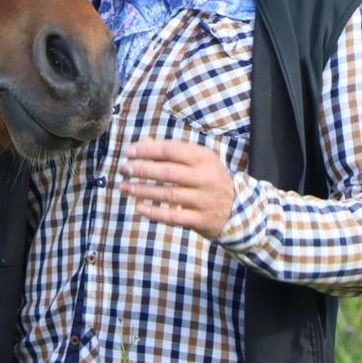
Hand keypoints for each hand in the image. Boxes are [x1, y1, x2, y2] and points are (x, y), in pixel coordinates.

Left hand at [118, 139, 236, 239]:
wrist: (237, 209)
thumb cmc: (208, 179)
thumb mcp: (198, 161)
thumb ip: (172, 152)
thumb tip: (143, 143)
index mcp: (203, 158)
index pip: (171, 150)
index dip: (147, 151)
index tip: (128, 153)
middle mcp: (206, 177)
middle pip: (168, 172)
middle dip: (142, 170)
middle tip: (123, 169)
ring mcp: (204, 199)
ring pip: (168, 194)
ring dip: (142, 191)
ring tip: (124, 188)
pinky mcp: (202, 219)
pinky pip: (174, 216)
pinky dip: (155, 212)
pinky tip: (139, 208)